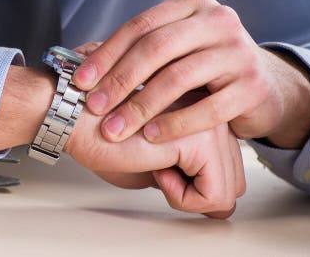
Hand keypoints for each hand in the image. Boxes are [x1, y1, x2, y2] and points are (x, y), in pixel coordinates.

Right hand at [65, 106, 244, 216]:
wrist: (76, 117)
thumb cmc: (105, 135)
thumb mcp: (156, 158)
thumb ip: (187, 170)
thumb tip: (211, 198)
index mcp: (202, 110)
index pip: (227, 168)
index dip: (190, 183)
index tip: (156, 162)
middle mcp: (212, 111)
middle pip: (233, 180)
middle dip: (194, 190)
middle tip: (155, 167)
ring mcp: (210, 123)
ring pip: (228, 191)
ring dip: (187, 194)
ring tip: (153, 165)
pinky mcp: (202, 140)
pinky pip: (215, 196)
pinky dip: (183, 199)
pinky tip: (155, 168)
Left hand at [71, 0, 309, 148]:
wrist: (264, 85)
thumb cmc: (206, 66)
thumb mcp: (180, 44)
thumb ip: (144, 44)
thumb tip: (81, 55)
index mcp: (194, 4)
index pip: (142, 25)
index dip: (107, 53)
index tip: (80, 80)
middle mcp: (219, 20)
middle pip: (157, 48)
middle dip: (119, 80)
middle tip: (93, 107)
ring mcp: (238, 51)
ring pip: (179, 77)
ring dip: (141, 106)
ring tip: (116, 128)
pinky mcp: (252, 86)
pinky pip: (207, 108)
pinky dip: (175, 124)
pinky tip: (151, 137)